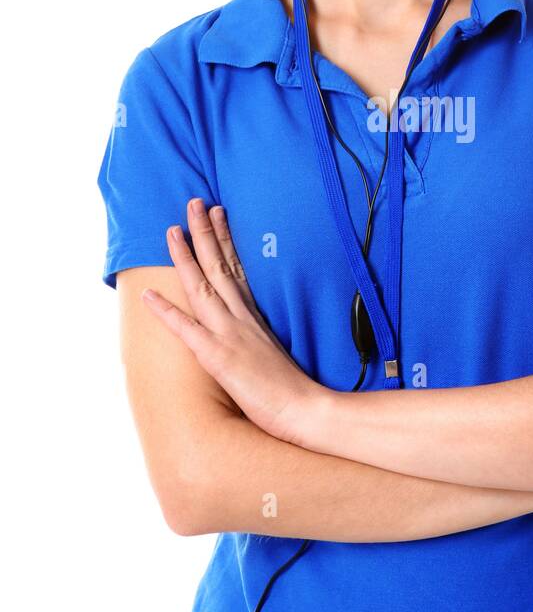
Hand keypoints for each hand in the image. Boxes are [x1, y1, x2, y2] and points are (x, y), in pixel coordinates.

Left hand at [140, 197, 313, 441]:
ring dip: (185, 257)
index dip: (224, 239)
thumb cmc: (292, 390)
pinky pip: (187, 329)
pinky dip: (166, 311)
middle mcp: (241, 319)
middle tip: (194, 202)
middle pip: (219, 267)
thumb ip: (257, 336)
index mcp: (253, 318)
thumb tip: (250, 329)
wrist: (305, 409)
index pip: (237, 268)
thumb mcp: (274, 353)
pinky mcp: (218, 357)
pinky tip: (147, 295)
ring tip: (171, 230)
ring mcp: (229, 335)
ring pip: (202, 287)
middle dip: (204, 233)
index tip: (217, 213)